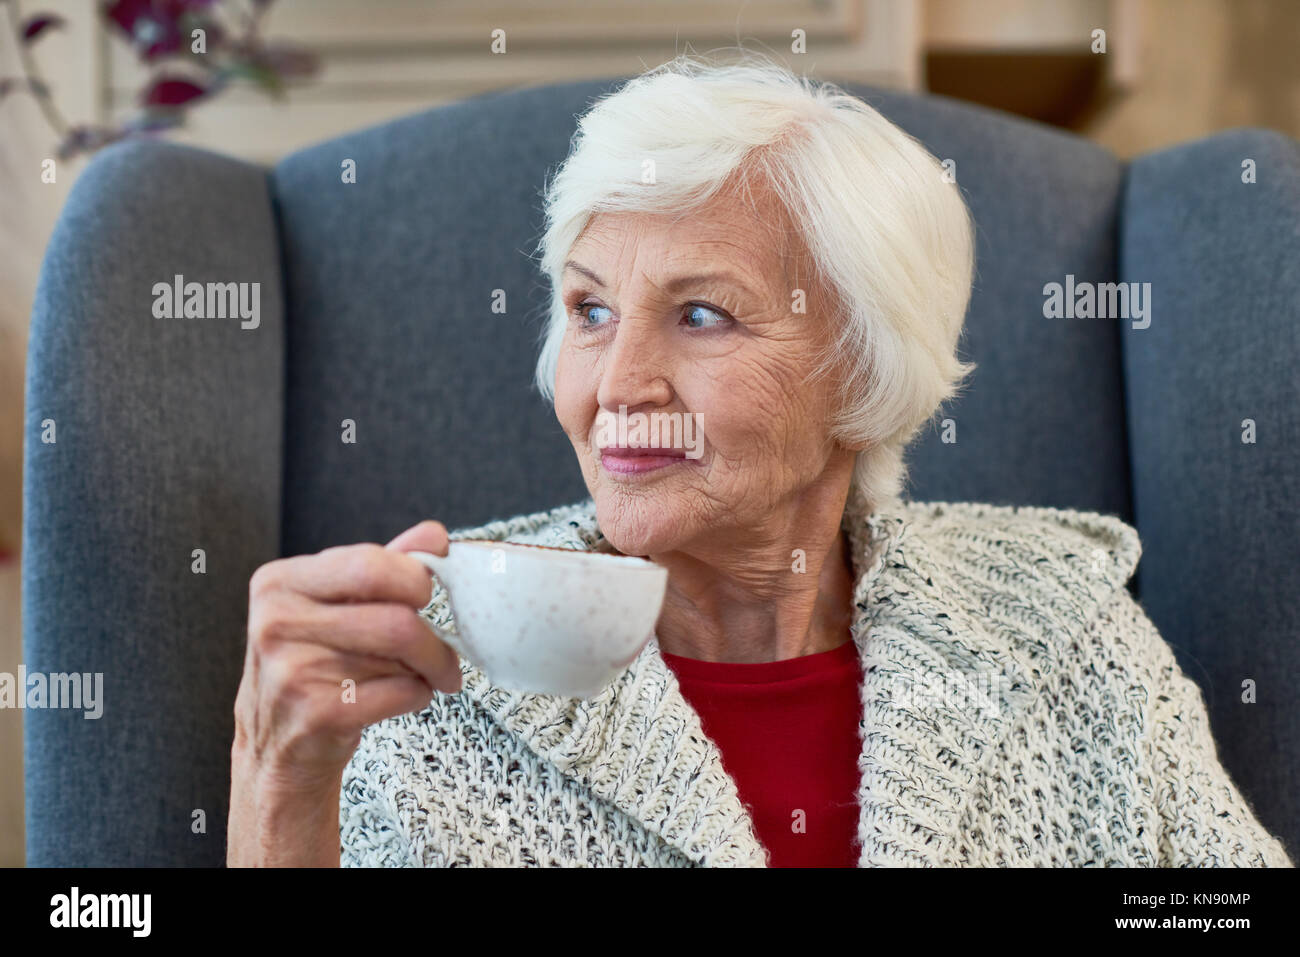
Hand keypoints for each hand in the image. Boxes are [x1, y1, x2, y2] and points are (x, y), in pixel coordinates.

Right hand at [227, 520, 457, 864]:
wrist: (275, 751)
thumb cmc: (313, 668)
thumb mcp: (334, 608)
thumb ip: (383, 566)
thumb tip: (435, 535)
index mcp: (279, 583)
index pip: (371, 564)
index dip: (416, 580)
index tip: (429, 597)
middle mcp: (277, 622)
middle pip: (396, 616)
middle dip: (435, 638)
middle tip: (447, 654)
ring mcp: (292, 670)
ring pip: (402, 655)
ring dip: (429, 669)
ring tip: (425, 677)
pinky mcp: (315, 714)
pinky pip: (400, 693)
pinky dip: (417, 695)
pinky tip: (404, 698)